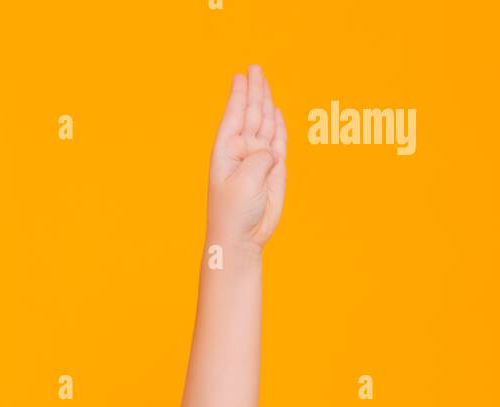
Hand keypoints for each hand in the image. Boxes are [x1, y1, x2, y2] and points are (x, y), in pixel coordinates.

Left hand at [207, 63, 286, 250]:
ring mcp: (258, 160)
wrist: (242, 239)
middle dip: (254, 92)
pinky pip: (277, 143)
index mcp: (227, 152)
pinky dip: (278, 128)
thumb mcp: (246, 180)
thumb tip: (272, 151)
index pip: (234, 117)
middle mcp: (242, 152)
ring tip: (265, 82)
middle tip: (255, 68)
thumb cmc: (235, 212)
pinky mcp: (273, 171)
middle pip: (250, 115)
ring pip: (264, 126)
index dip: (239, 96)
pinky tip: (276, 112)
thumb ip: (261, 158)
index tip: (240, 75)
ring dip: (265, 104)